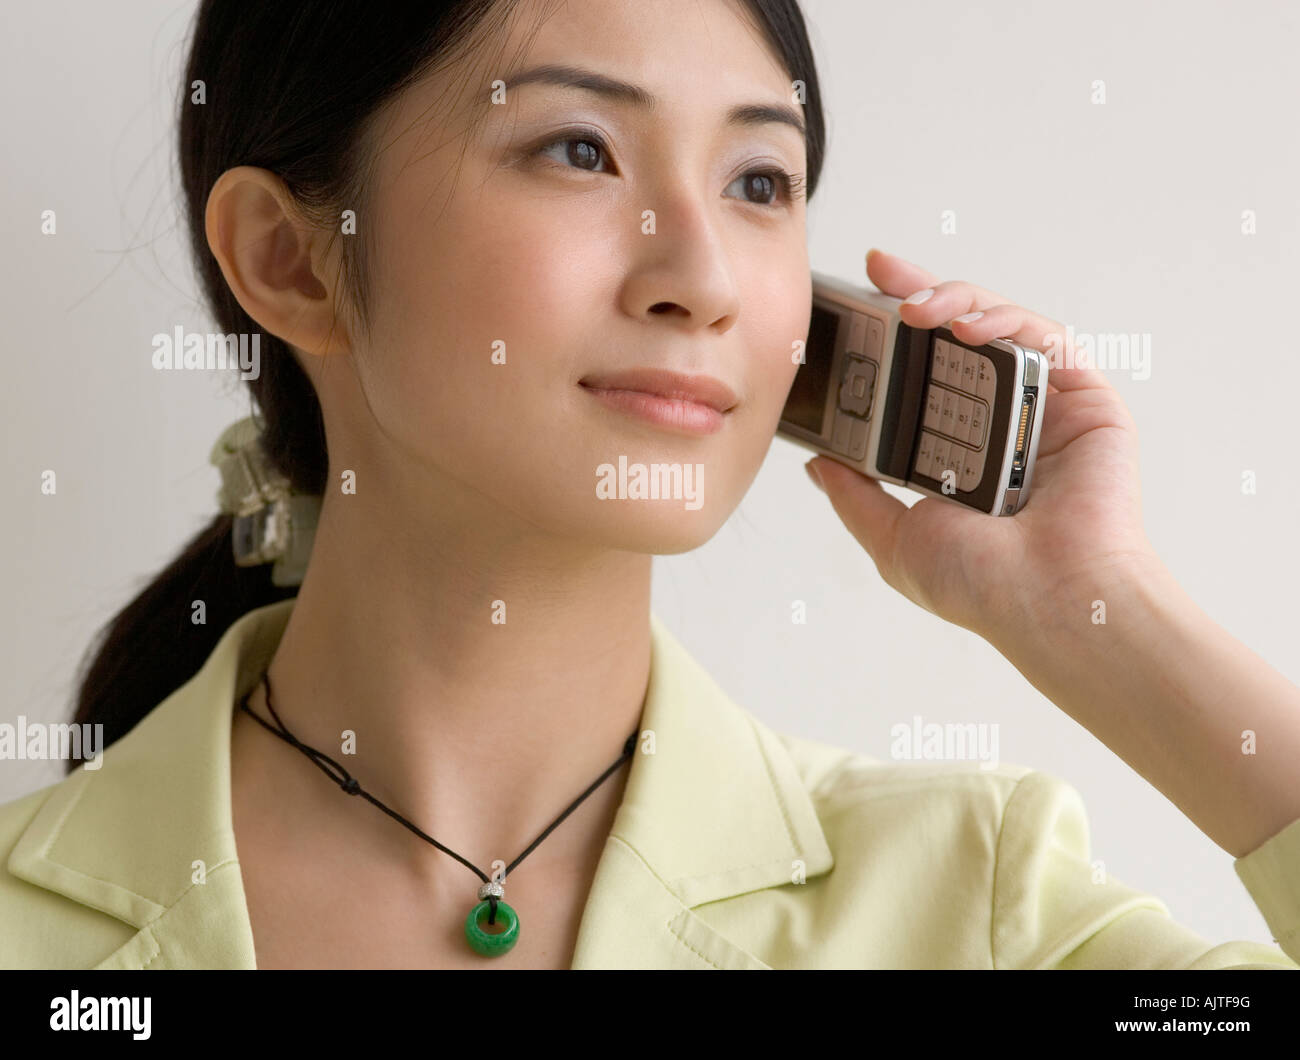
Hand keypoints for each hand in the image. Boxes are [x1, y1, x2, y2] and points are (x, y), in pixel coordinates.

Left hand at [805, 249, 1162, 645]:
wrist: (1050, 602)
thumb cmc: (982, 584)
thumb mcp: (894, 539)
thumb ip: (855, 497)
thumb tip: (818, 462)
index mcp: (957, 452)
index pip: (920, 376)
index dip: (889, 338)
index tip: (853, 306)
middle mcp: (1000, 423)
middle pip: (958, 339)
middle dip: (917, 294)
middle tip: (878, 273)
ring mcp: (1042, 408)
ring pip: (999, 328)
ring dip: (954, 302)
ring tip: (913, 307)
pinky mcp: (1085, 400)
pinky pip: (1045, 341)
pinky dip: (1006, 321)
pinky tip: (966, 327)